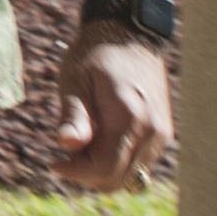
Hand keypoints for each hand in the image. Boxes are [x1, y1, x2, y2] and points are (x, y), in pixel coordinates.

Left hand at [50, 34, 174, 191]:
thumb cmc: (96, 56)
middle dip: (86, 172)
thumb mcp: (76, 82)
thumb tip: (66, 145)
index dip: (75, 172)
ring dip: (101, 168)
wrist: (130, 36)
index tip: (53, 162)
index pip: (104, 170)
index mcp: (131, 120)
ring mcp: (161, 135)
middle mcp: (153, 132)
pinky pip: (137, 164)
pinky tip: (101, 137)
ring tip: (86, 137)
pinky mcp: (163, 134)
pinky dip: (116, 161)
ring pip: (128, 177)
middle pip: (116, 180)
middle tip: (68, 148)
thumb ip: (74, 116)